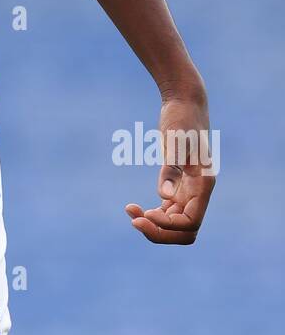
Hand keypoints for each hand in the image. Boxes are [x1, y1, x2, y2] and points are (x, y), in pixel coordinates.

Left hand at [125, 90, 214, 243]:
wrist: (184, 102)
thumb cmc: (182, 118)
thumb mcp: (175, 140)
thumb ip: (171, 168)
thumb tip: (165, 197)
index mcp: (204, 185)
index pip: (190, 223)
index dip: (167, 226)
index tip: (144, 213)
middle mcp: (199, 192)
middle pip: (185, 231)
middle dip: (160, 232)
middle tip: (134, 220)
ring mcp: (189, 190)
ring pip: (174, 224)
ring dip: (153, 224)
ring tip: (130, 211)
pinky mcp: (178, 184)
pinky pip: (167, 211)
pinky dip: (152, 214)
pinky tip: (132, 207)